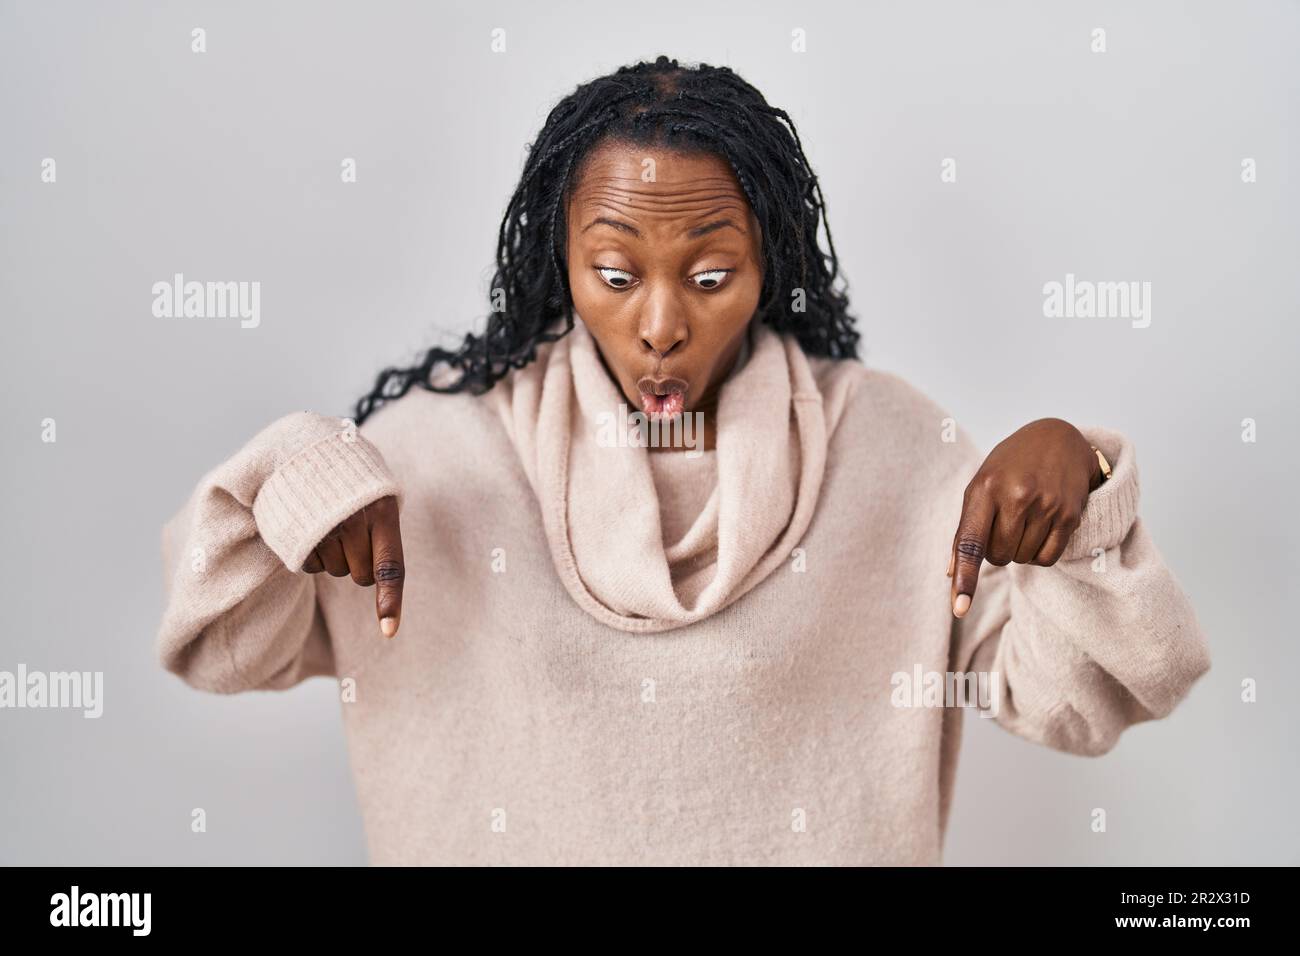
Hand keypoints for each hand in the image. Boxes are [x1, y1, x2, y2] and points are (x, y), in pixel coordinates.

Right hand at [301, 494, 404, 637]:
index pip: (390, 567)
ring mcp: (323, 528)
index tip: (388, 631)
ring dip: (335, 555)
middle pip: (363, 576)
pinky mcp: (297, 534)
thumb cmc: (353, 482)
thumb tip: (380, 581)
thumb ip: (384, 533)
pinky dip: (313, 554)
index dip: (391, 600)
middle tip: (353, 532)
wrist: (308, 451)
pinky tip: (311, 528)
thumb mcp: (378, 498)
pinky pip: (311, 566)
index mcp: (383, 511)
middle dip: (360, 563)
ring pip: (337, 571)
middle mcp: (354, 521)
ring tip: (330, 522)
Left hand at [947, 418, 1099, 617]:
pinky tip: (1040, 528)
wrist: (1058, 439)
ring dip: (1019, 550)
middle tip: (1004, 521)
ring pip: (1022, 560)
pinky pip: (1047, 559)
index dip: (964, 577)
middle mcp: (1016, 496)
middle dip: (997, 549)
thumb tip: (950, 573)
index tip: (959, 609)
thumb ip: (965, 530)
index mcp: (985, 487)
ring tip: (1025, 518)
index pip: (970, 542)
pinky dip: (1039, 553)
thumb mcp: (980, 485)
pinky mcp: (1070, 516)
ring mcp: (1046, 506)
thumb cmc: (1009, 467)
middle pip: (998, 558)